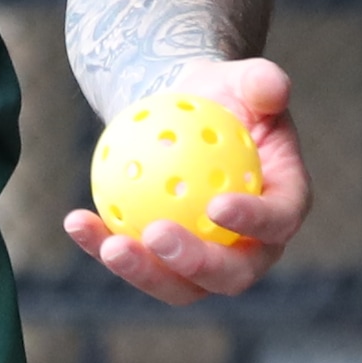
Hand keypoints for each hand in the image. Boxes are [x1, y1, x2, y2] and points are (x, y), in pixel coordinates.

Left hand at [59, 54, 305, 306]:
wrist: (181, 116)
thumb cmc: (223, 97)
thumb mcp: (244, 78)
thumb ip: (263, 81)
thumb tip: (274, 87)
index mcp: (284, 206)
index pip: (278, 222)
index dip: (253, 223)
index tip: (215, 205)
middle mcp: (252, 248)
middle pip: (232, 274)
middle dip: (195, 265)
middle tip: (156, 234)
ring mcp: (205, 263)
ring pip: (179, 284)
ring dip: (144, 272)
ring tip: (110, 247)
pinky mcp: (162, 262)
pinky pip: (136, 261)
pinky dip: (103, 245)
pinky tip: (76, 222)